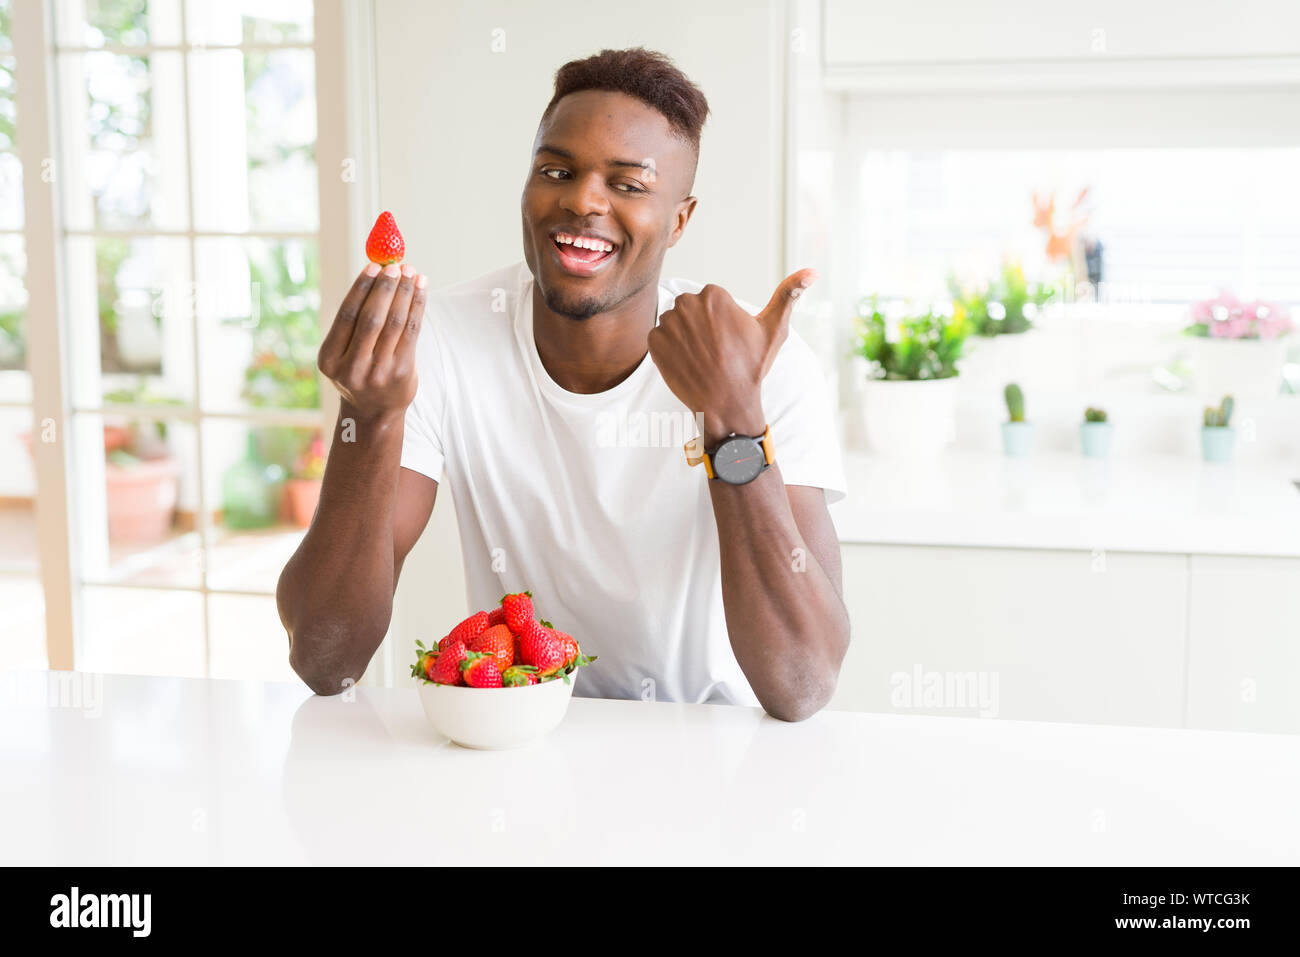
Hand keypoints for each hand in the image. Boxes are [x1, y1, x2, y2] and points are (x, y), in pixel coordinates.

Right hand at [317, 262, 427, 422]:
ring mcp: (378, 373)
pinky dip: (417, 307)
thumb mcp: (343, 354)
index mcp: (330, 360)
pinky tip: (421, 289)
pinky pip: (411, 332)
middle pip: (371, 319)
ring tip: (412, 273)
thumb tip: (376, 274)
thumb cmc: (358, 371)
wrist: (373, 412)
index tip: (373, 266)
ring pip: (394, 324)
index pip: (347, 316)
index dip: (361, 288)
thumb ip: (354, 323)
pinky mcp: (402, 373)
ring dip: (405, 294)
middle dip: (386, 289)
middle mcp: (352, 368)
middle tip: (396, 266)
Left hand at [647, 268, 816, 444]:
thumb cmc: (751, 367)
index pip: (711, 300)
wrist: (726, 404)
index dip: (721, 322)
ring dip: (685, 337)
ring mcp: (669, 323)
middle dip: (700, 326)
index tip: (728, 340)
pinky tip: (687, 364)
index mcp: (714, 295)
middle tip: (715, 351)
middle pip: (691, 308)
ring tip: (702, 358)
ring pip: (675, 323)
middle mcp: (687, 304)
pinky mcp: (655, 342)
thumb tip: (813, 271)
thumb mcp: (773, 329)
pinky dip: (670, 350)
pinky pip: (660, 338)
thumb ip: (788, 295)